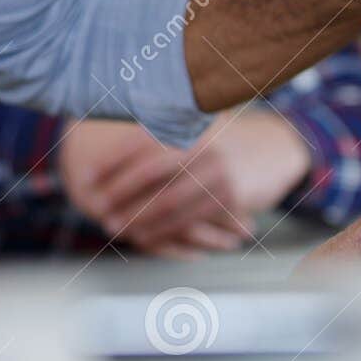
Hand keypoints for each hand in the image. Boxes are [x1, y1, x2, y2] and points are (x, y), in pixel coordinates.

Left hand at [58, 115, 309, 257]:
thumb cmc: (220, 140)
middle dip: (121, 192)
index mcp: (189, 122)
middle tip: (97, 208)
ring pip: (170, 199)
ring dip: (139, 217)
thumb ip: (160, 128)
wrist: (273, 148)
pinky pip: (191, 218)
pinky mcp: (231, 196)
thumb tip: (103, 126)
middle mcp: (203, 143)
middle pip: (152, 171)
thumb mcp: (194, 126)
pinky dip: (165, 230)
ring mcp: (218, 170)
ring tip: (113, 227)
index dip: (112, 159)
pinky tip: (145, 237)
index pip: (142, 140)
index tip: (87, 175)